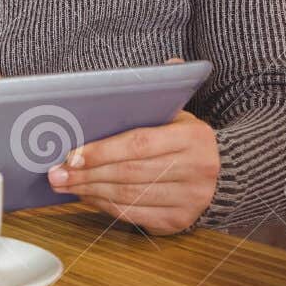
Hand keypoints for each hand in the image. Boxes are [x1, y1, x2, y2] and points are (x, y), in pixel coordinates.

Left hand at [46, 111, 219, 233]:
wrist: (229, 175)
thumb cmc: (188, 141)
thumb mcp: (180, 116)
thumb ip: (163, 96)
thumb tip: (168, 64)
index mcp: (192, 139)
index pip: (139, 144)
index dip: (102, 151)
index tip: (72, 155)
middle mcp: (195, 170)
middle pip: (129, 173)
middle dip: (86, 174)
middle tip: (56, 173)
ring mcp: (189, 199)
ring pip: (128, 196)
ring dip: (89, 191)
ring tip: (64, 184)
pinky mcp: (179, 220)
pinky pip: (133, 214)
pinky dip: (105, 205)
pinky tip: (86, 196)